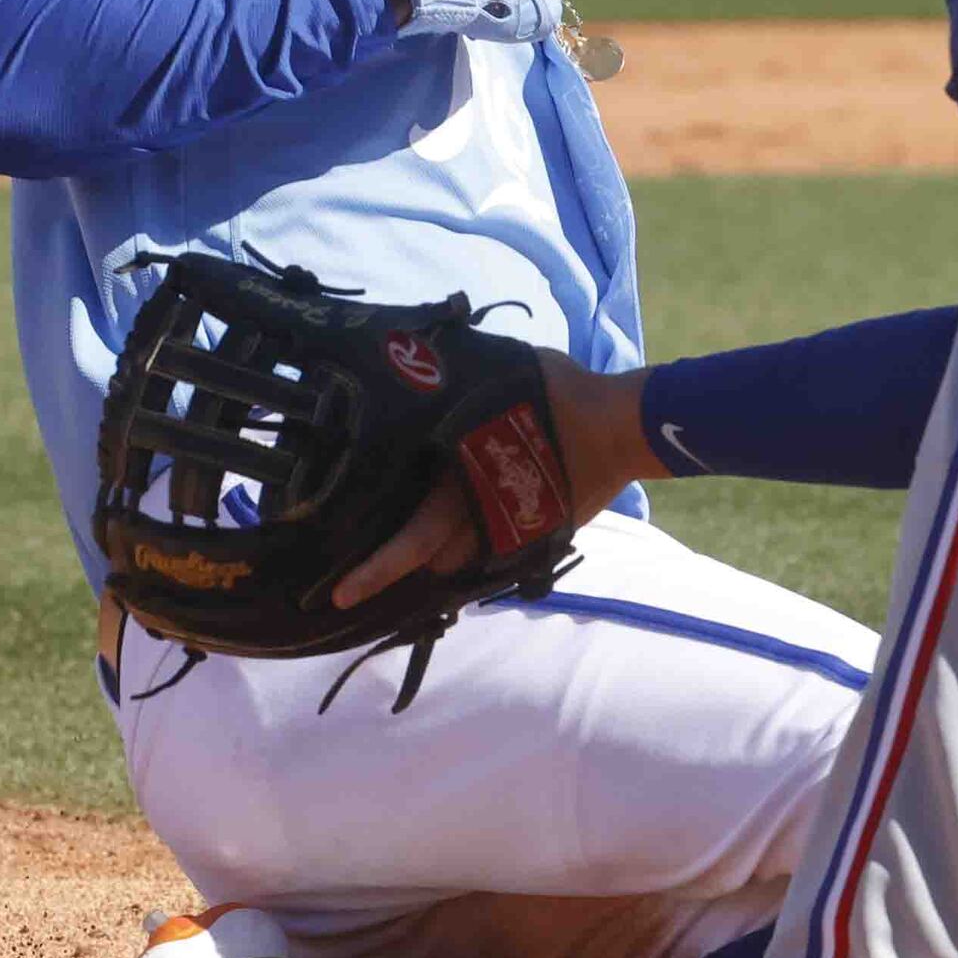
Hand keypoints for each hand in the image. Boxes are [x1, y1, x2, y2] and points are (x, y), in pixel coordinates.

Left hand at [330, 348, 648, 607]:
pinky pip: (493, 554)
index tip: (337, 596)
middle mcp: (481, 513)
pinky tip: (471, 524)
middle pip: (430, 561)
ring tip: (432, 526)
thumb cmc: (560, 393)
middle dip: (402, 560)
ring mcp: (513, 529)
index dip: (372, 571)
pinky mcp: (540, 534)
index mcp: (462, 479)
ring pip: (460, 562)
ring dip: (442, 551)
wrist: (621, 427)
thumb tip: (425, 361)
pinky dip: (476, 543)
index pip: (409, 541)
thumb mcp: (501, 373)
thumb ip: (462, 382)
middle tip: (368, 567)